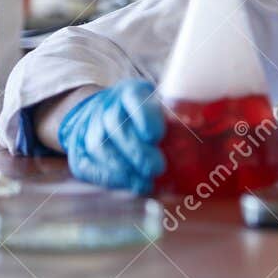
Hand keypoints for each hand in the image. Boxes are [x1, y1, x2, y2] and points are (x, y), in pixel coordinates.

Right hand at [56, 79, 165, 194]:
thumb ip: (173, 120)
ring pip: (99, 147)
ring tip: (144, 183)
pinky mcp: (78, 150)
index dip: (144, 116)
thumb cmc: (140, 116)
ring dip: (122, 169)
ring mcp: (88, 128)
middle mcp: (105, 107)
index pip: (133, 98)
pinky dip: (107, 178)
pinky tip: (125, 185)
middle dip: (136, 150)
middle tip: (156, 168)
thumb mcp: (158, 107)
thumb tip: (200, 139)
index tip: (156, 135)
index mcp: (129, 92)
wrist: (96, 114)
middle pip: (116, 126)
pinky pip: (87, 164)